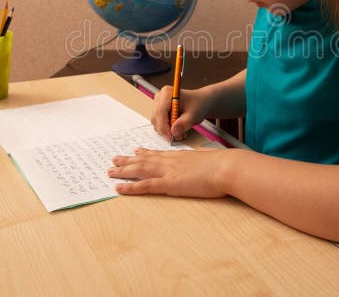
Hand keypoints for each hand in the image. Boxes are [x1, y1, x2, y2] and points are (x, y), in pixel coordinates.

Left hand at [108, 147, 227, 197]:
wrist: (227, 167)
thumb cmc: (224, 165)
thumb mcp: (211, 160)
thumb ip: (204, 162)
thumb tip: (206, 164)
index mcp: (182, 156)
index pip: (159, 154)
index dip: (145, 153)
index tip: (136, 151)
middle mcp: (172, 161)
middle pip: (145, 160)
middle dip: (129, 160)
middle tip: (115, 160)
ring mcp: (169, 172)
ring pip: (140, 170)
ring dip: (124, 170)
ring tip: (111, 171)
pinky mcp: (169, 184)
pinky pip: (145, 186)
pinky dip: (130, 187)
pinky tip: (119, 188)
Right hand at [150, 86, 212, 140]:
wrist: (201, 102)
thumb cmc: (198, 104)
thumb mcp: (194, 114)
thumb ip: (184, 123)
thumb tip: (173, 131)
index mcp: (167, 93)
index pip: (160, 112)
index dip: (164, 126)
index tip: (171, 136)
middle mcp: (159, 98)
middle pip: (156, 118)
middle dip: (166, 130)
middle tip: (180, 136)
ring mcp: (158, 105)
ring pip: (157, 123)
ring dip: (168, 131)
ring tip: (182, 132)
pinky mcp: (159, 112)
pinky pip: (159, 125)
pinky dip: (168, 130)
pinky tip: (179, 129)